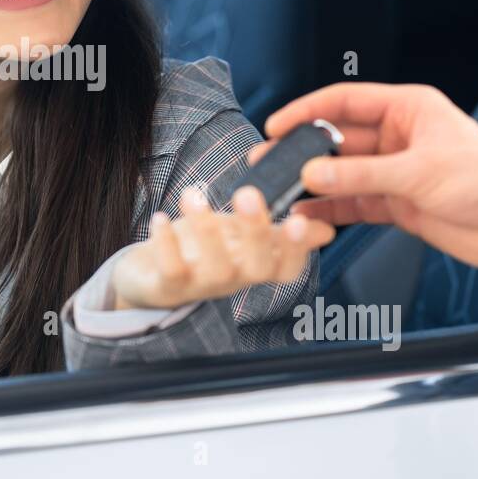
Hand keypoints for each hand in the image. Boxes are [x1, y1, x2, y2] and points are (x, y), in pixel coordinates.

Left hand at [110, 185, 334, 310]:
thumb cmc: (204, 252)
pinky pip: (171, 270)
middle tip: (249, 193)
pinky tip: (161, 218)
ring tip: (194, 194)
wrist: (151, 278)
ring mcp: (200, 285)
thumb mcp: (244, 239)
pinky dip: (166, 244)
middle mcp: (232, 279)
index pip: (286, 267)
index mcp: (255, 266)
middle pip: (255, 267)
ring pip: (213, 267)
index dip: (296, 248)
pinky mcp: (166, 285)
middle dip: (255, 231)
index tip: (299, 219)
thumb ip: (279, 234)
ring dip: (206, 229)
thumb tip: (326, 229)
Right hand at [255, 83, 477, 270]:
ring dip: (313, 184)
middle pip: (336, 139)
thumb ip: (361, 174)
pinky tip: (309, 217)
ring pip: (341, 173)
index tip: (276, 125)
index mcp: (406, 109)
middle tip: (269, 162)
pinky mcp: (397, 203)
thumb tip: (315, 173)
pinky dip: (330, 211)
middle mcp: (397, 137)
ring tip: (281, 192)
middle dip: (302, 151)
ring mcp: (394, 171)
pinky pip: (353, 203)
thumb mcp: (419, 172)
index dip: (306, 111)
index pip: (343, 101)